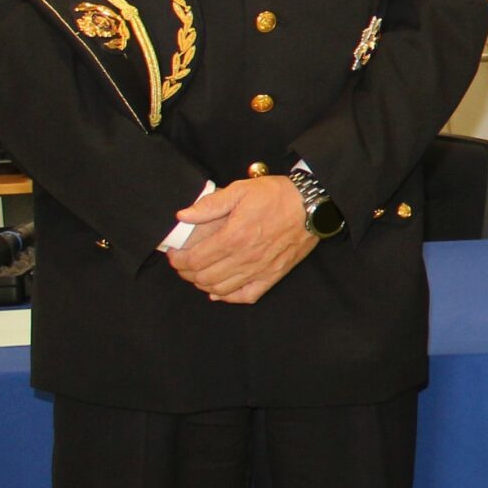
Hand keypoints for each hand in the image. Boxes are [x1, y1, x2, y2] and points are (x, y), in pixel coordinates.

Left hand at [167, 176, 315, 302]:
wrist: (313, 206)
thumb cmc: (277, 196)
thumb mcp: (240, 190)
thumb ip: (210, 205)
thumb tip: (183, 216)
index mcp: (233, 237)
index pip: (194, 260)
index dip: (178, 260)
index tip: (174, 255)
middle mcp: (245, 258)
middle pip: (204, 277)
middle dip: (187, 273)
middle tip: (183, 264)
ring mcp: (260, 270)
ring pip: (221, 289)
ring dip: (204, 285)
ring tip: (199, 274)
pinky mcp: (273, 275)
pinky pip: (247, 296)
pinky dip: (229, 297)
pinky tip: (220, 292)